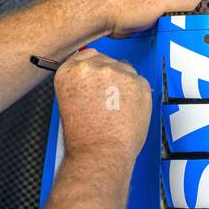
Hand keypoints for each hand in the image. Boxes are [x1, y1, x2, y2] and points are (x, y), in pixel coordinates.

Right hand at [54, 48, 151, 165]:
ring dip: (123, 85)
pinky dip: (137, 95)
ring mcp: (117, 72)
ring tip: (117, 110)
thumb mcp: (68, 104)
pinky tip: (128, 112)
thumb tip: (94, 80)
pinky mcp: (138, 82)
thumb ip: (80, 85)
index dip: (93, 67)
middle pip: (106, 61)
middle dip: (108, 77)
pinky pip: (139, 83)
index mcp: (69, 72)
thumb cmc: (83, 138)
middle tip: (108, 100)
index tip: (96, 78)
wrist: (100, 153)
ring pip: (124, 70)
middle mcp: (92, 67)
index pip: (85, 56)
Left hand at [94, 0, 208, 39]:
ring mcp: (165, 11)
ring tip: (201, 48)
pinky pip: (174, 32)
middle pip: (200, 12)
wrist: (104, 13)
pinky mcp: (155, 23)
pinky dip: (179, 38)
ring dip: (193, 34)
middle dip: (208, 25)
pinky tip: (180, 47)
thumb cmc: (131, 1)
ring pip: (187, 23)